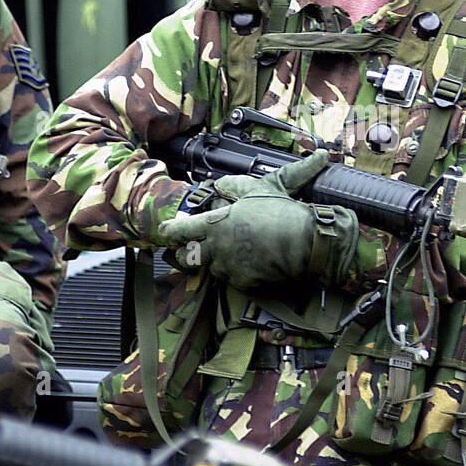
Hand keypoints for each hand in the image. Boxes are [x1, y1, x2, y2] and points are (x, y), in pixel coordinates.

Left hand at [159, 150, 357, 289]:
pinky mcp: (244, 282)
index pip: (184, 229)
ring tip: (230, 254)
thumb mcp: (254, 190)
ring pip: (214, 268)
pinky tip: (251, 264)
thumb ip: (232, 186)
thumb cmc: (278, 213)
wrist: (302, 241)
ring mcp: (230, 267)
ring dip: (218, 262)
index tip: (163, 231)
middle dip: (183, 256)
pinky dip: (240, 272)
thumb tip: (219, 183)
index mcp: (217, 224)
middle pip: (190, 257)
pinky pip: (235, 278)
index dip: (171, 230)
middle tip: (182, 254)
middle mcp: (218, 248)